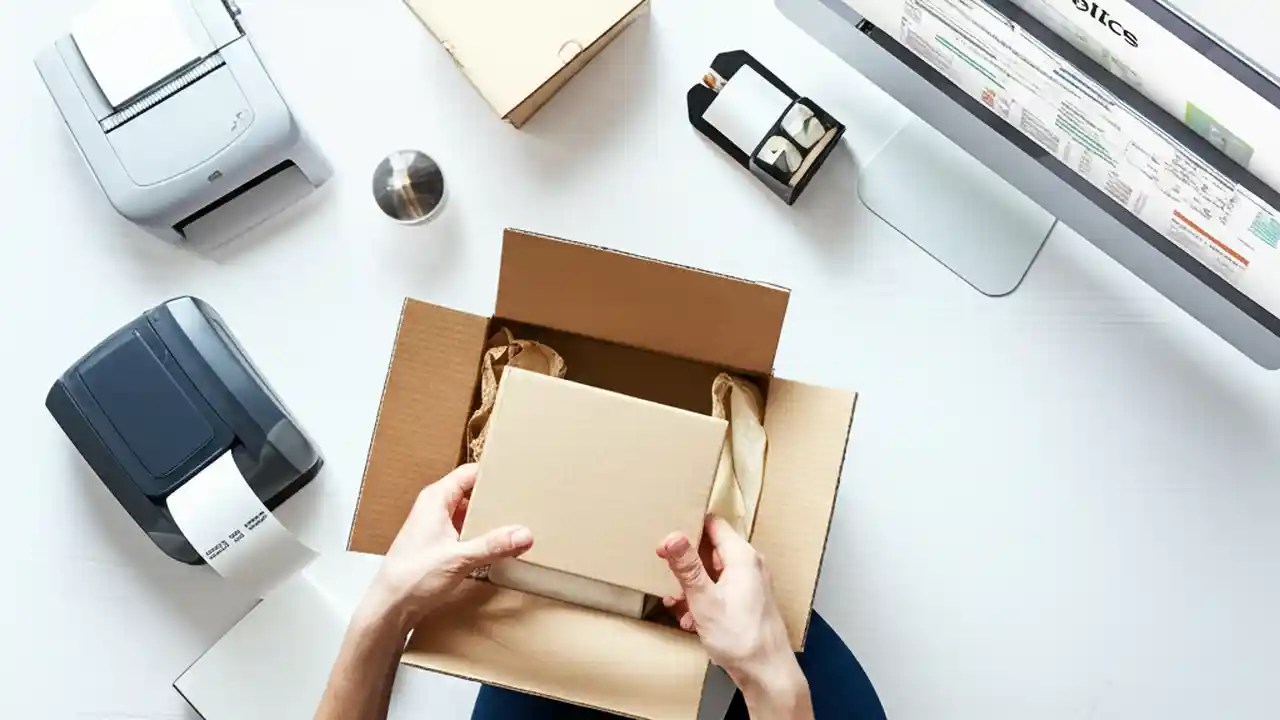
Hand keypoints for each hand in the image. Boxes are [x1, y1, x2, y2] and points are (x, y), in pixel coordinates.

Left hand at [359, 464, 533, 630]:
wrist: (389, 607)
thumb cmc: (412, 577)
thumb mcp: (458, 559)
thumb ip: (493, 545)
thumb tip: (525, 533)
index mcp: (436, 499)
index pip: (470, 472)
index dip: (493, 473)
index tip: (518, 476)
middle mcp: (435, 508)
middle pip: (472, 492)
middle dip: (496, 498)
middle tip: (524, 501)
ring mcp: (436, 527)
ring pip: (469, 513)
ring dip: (489, 519)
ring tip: (517, 522)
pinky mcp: (438, 545)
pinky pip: (465, 531)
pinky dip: (481, 535)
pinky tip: (498, 546)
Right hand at [657, 516, 811, 717]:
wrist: (767, 673)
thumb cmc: (740, 637)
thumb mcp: (704, 599)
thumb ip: (687, 567)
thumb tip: (672, 536)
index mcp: (742, 556)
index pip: (713, 524)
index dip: (688, 530)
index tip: (668, 544)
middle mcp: (750, 565)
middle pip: (711, 549)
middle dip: (687, 564)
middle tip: (667, 578)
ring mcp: (751, 583)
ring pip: (714, 572)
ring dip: (693, 586)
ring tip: (677, 604)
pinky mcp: (749, 600)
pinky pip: (722, 590)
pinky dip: (705, 599)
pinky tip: (691, 619)